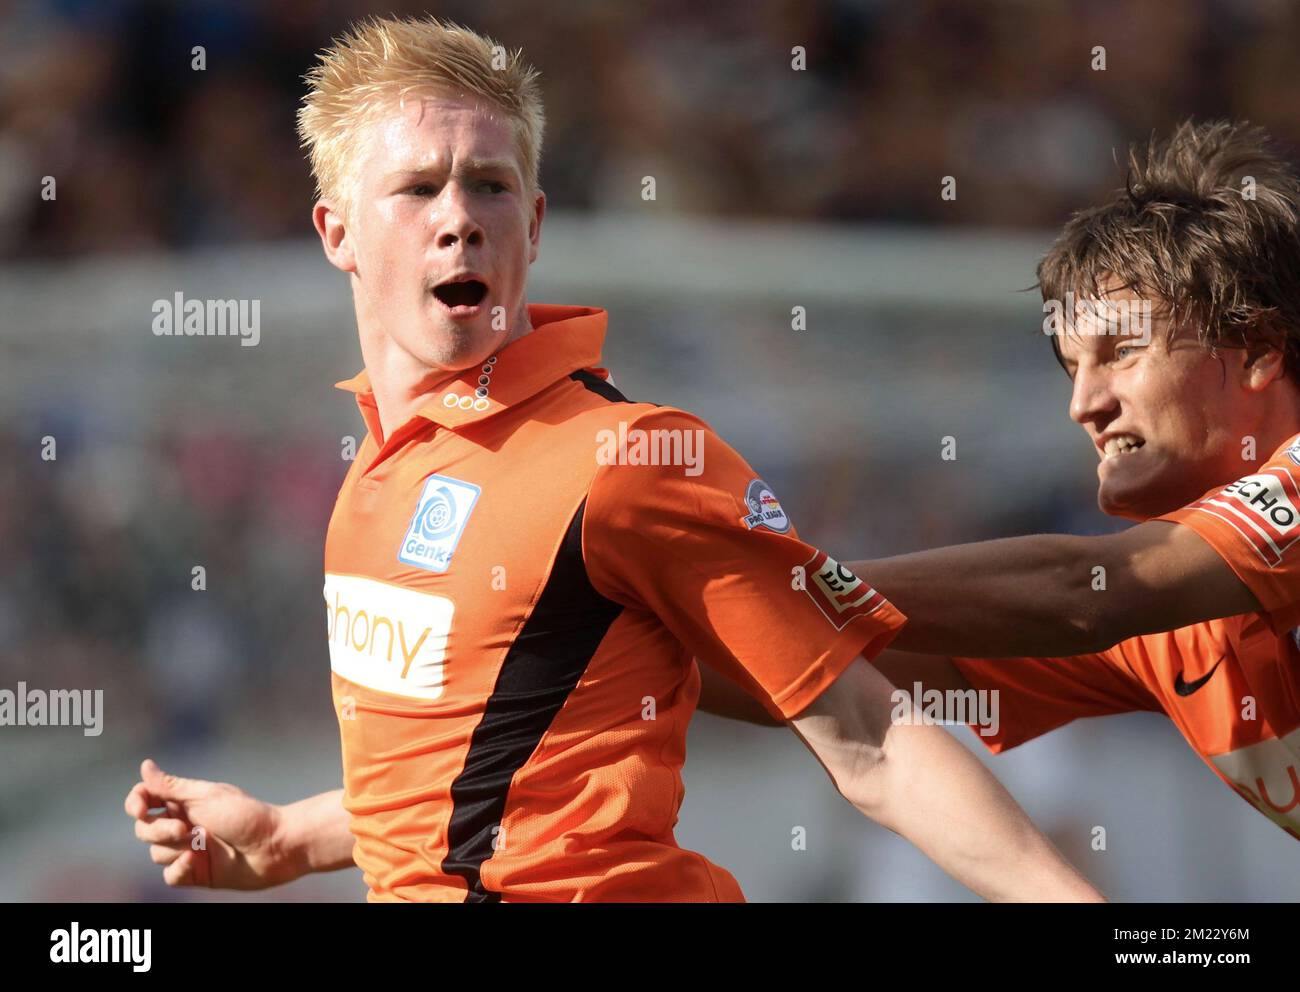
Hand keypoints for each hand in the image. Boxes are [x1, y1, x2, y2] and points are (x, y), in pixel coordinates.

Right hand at [123, 758, 296, 889]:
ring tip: (201, 843)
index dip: (136, 803)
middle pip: (145, 829)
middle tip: (184, 830)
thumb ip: (171, 787)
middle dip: (158, 830)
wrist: (275, 846)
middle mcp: (184, 824)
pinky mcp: (197, 873)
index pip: (146, 801)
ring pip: (157, 853)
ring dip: (173, 849)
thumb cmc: (246, 815)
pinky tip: (197, 861)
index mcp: (186, 802)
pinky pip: (171, 876)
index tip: (140, 808)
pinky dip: (179, 869)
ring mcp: (189, 850)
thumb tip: (144, 766)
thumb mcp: (206, 797)